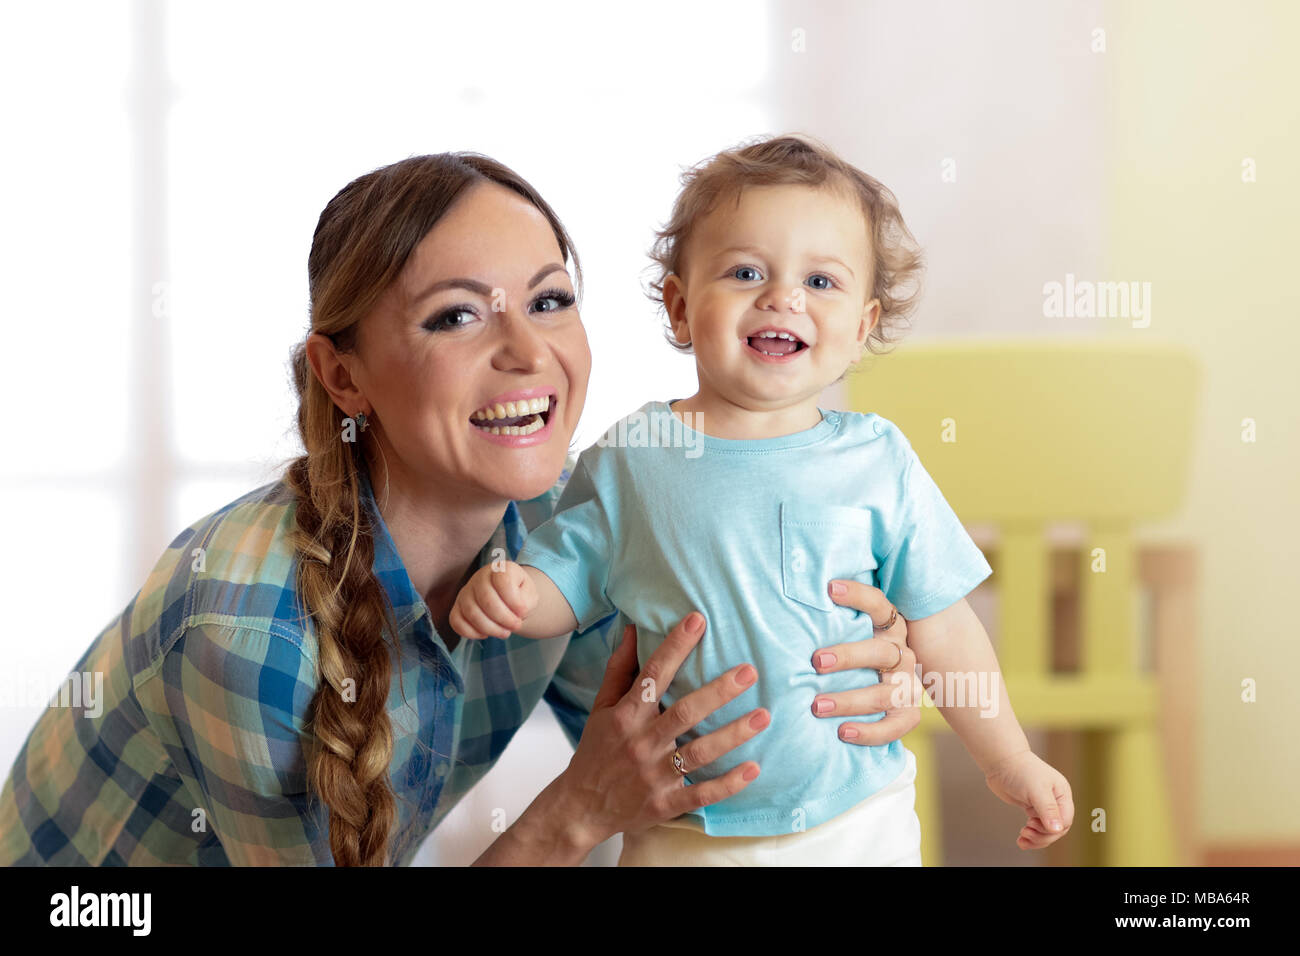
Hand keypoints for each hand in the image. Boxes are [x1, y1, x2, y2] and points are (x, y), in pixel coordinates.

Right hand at [449, 562, 536, 639]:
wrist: (509, 599)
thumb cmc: (519, 596)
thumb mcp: (530, 595)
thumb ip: (526, 601)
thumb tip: (515, 612)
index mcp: (500, 569)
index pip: (503, 581)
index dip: (514, 601)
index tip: (523, 611)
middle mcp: (480, 577)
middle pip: (486, 599)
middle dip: (504, 618)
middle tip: (516, 626)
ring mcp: (466, 592)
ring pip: (471, 613)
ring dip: (491, 628)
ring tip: (504, 632)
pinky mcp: (457, 607)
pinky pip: (457, 622)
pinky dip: (472, 633)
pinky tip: (486, 634)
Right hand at [557, 612, 771, 845]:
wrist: (581, 808)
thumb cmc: (595, 751)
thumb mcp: (601, 708)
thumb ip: (620, 669)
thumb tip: (634, 629)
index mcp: (625, 716)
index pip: (653, 674)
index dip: (675, 646)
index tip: (698, 620)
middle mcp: (641, 743)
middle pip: (685, 713)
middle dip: (718, 691)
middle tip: (749, 671)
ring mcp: (654, 776)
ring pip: (699, 753)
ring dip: (733, 735)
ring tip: (763, 716)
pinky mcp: (665, 804)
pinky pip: (702, 794)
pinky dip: (728, 784)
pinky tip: (754, 768)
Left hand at [809, 579, 922, 743]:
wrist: (885, 688)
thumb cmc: (852, 655)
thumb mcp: (849, 634)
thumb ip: (831, 621)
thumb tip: (789, 598)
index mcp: (889, 628)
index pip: (879, 605)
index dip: (858, 596)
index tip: (830, 588)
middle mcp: (902, 654)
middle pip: (881, 653)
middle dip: (848, 656)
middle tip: (816, 661)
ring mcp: (908, 685)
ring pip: (884, 694)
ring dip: (849, 700)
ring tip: (816, 705)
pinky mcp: (908, 714)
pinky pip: (895, 727)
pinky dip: (870, 732)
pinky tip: (842, 732)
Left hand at [982, 750, 1073, 848]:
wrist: (1001, 761)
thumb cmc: (1021, 771)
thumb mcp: (1036, 790)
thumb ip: (1047, 810)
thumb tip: (1057, 829)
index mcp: (1062, 794)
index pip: (1065, 821)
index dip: (1052, 829)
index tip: (1033, 825)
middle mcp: (1055, 801)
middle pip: (1056, 828)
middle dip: (1042, 835)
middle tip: (1025, 833)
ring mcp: (1043, 805)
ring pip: (1045, 830)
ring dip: (1035, 838)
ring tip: (1022, 837)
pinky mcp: (1030, 807)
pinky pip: (1035, 827)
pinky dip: (1029, 835)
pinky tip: (1021, 839)